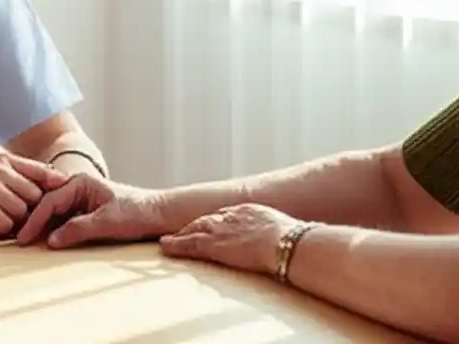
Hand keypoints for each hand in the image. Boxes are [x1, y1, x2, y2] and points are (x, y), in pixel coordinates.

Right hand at [0, 153, 69, 237]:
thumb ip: (18, 177)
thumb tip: (58, 182)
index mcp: (3, 160)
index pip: (43, 171)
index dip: (54, 188)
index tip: (57, 201)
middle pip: (36, 196)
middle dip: (29, 211)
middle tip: (12, 217)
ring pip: (23, 213)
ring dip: (12, 222)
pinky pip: (7, 226)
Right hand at [16, 173, 167, 247]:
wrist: (157, 213)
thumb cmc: (137, 212)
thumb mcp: (107, 223)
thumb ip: (78, 230)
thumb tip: (51, 241)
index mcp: (80, 183)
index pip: (48, 201)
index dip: (34, 221)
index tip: (22, 238)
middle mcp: (76, 187)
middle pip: (46, 205)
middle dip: (31, 223)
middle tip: (16, 241)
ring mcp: (79, 199)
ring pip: (53, 214)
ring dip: (40, 228)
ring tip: (24, 243)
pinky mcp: (83, 211)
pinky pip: (62, 220)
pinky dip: (52, 230)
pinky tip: (42, 242)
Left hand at [159, 203, 300, 273]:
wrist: (287, 243)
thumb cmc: (293, 240)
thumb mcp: (283, 229)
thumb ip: (275, 232)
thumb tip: (283, 242)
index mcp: (249, 210)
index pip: (224, 215)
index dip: (212, 222)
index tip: (204, 227)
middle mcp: (231, 216)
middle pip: (206, 219)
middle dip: (192, 226)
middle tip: (179, 232)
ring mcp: (221, 230)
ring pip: (194, 230)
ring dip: (179, 235)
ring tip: (167, 241)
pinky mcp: (214, 245)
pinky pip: (190, 244)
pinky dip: (176, 245)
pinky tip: (165, 247)